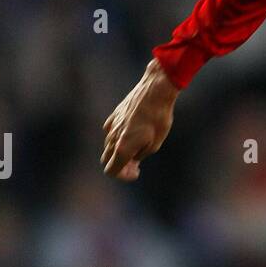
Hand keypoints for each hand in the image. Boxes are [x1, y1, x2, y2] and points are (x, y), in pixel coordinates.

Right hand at [101, 59, 178, 180]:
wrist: (155, 91)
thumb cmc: (158, 118)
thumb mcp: (154, 144)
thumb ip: (140, 155)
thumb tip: (133, 158)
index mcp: (122, 148)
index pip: (111, 171)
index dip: (123, 176)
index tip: (136, 171)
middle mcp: (112, 138)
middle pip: (107, 160)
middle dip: (119, 166)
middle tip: (135, 165)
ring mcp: (112, 125)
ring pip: (108, 146)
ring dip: (119, 152)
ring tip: (137, 149)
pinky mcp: (114, 115)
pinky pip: (111, 131)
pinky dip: (118, 138)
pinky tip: (131, 134)